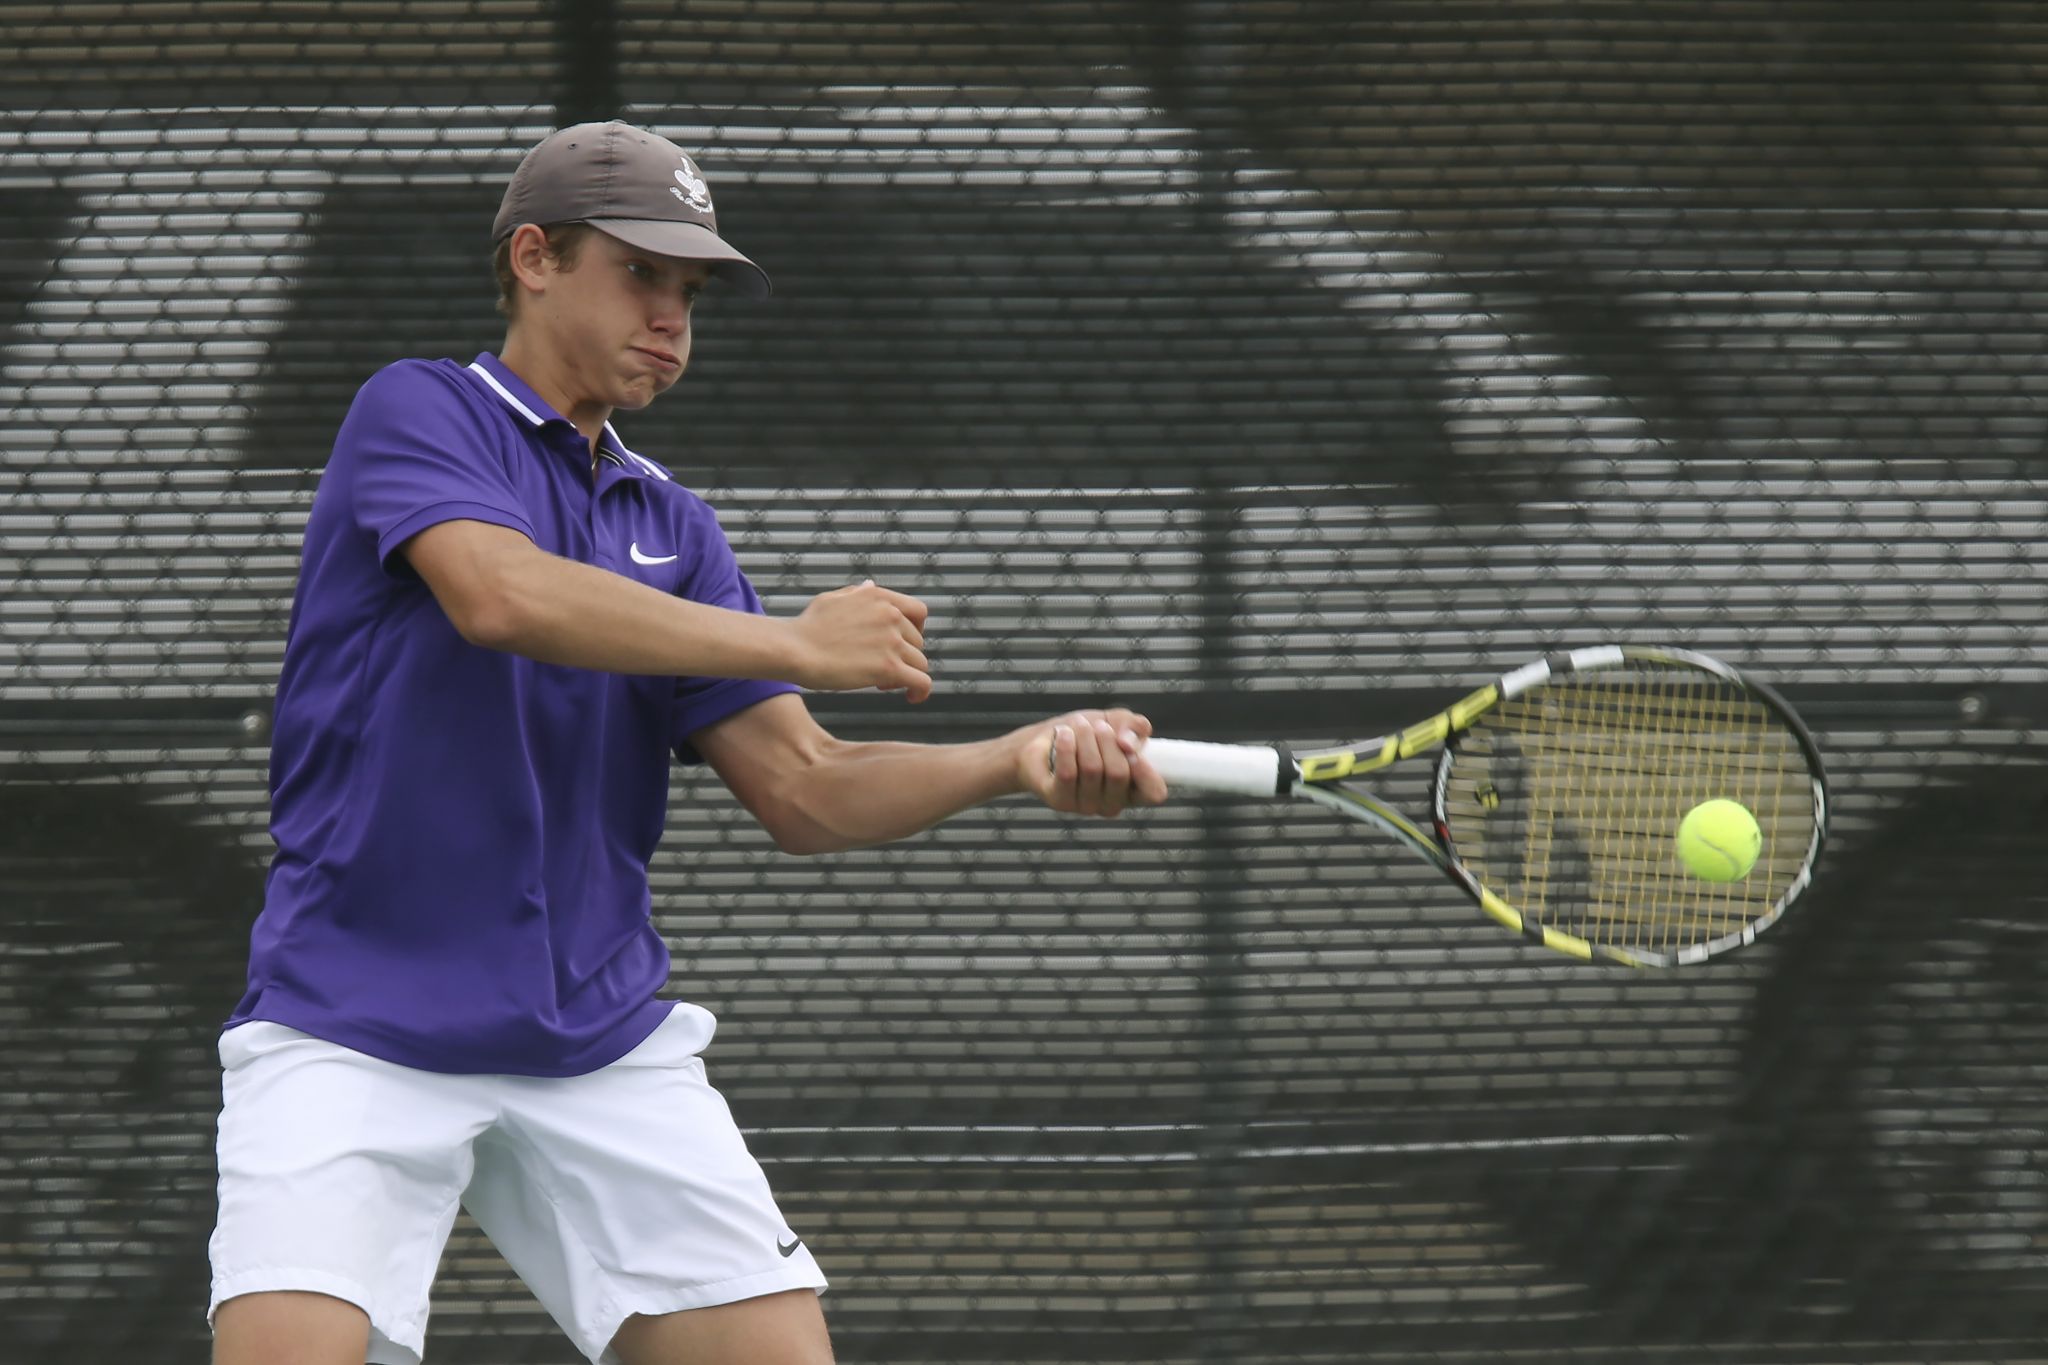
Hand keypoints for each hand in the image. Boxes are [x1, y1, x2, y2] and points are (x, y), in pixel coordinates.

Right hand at [788, 580, 931, 701]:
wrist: (794, 649)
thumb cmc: (807, 628)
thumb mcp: (833, 599)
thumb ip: (857, 594)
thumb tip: (871, 586)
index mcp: (879, 597)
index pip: (918, 611)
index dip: (915, 629)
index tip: (902, 643)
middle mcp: (891, 616)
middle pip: (917, 642)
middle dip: (903, 656)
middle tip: (879, 668)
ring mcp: (892, 642)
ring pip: (919, 663)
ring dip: (905, 674)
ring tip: (881, 683)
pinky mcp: (889, 668)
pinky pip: (921, 681)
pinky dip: (920, 691)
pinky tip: (912, 698)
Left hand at [1016, 707, 1165, 816]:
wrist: (1045, 741)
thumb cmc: (1085, 736)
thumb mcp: (1116, 723)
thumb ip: (1133, 727)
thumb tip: (1128, 743)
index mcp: (1133, 790)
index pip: (1154, 793)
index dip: (1147, 770)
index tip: (1129, 745)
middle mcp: (1112, 804)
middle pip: (1119, 773)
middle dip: (1107, 740)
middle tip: (1096, 726)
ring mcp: (1086, 806)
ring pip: (1092, 769)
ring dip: (1085, 738)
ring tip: (1078, 726)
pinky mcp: (1060, 801)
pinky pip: (1067, 773)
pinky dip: (1067, 747)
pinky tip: (1063, 734)